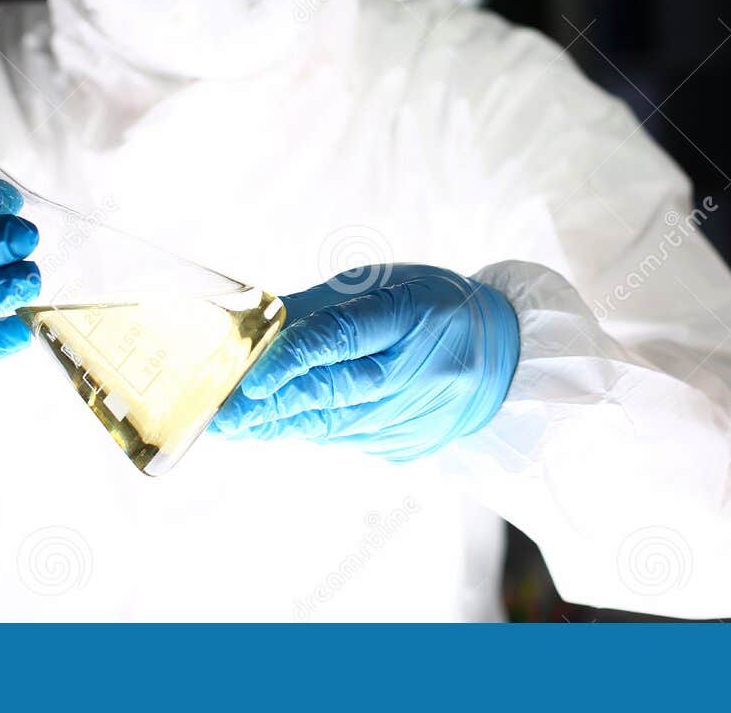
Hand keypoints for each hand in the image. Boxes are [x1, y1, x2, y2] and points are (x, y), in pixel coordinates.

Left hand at [209, 264, 518, 460]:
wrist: (506, 357)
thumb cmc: (437, 308)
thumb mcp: (391, 287)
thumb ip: (325, 308)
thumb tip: (258, 325)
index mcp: (415, 315)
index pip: (345, 338)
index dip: (294, 359)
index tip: (251, 376)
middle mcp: (419, 371)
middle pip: (335, 390)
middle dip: (273, 404)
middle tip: (224, 413)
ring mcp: (418, 414)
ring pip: (336, 423)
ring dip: (280, 423)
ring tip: (234, 424)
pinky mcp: (412, 443)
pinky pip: (350, 438)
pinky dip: (309, 431)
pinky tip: (273, 429)